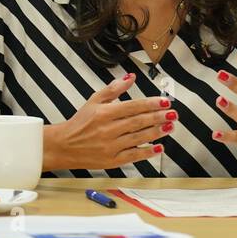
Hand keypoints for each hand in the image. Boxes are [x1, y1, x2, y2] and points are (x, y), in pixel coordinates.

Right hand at [41, 73, 175, 172]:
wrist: (63, 146)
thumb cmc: (80, 122)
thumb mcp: (94, 101)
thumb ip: (114, 89)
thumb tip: (131, 76)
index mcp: (104, 113)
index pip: (132, 107)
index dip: (150, 104)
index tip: (165, 102)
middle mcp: (107, 130)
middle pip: (137, 122)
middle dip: (157, 117)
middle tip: (173, 114)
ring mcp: (110, 146)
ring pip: (137, 138)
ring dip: (156, 133)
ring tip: (170, 127)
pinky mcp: (111, 161)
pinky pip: (132, 156)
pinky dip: (146, 152)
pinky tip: (159, 148)